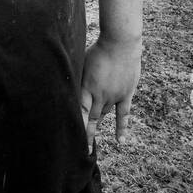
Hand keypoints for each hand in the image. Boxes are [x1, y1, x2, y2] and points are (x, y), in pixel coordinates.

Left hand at [80, 38, 141, 155]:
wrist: (121, 42)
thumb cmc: (98, 49)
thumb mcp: (81, 62)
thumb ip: (77, 77)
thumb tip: (65, 85)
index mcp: (87, 87)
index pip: (79, 112)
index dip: (75, 127)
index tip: (71, 140)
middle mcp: (100, 95)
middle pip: (91, 118)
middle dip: (85, 134)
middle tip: (80, 149)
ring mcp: (114, 96)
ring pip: (104, 115)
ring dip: (97, 125)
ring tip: (91, 139)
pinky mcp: (126, 94)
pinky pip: (123, 114)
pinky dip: (121, 128)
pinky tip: (119, 141)